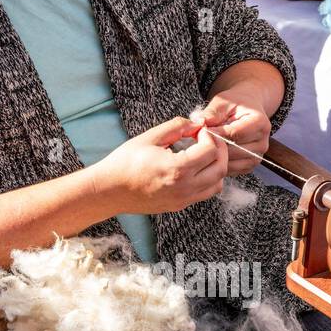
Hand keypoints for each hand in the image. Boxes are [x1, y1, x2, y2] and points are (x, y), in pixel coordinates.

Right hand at [92, 116, 227, 213]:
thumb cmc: (125, 162)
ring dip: (216, 167)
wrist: (110, 190)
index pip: (211, 150)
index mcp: (178, 169)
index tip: (199, 130)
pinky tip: (194, 167)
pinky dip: (207, 179)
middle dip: (219, 150)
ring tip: (203, 154)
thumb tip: (196, 124)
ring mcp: (183, 200)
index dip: (209, 135)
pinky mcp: (180, 206)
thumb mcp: (150, 137)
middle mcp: (185, 188)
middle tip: (208, 139)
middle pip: (221, 169)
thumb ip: (177, 127)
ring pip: (217, 184)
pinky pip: (205, 193)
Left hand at [192, 88, 270, 174]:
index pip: (234, 133)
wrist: (249, 109)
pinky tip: (213, 154)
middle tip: (199, 139)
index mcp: (260, 123)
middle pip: (233, 150)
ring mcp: (258, 156)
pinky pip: (232, 170)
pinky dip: (220, 164)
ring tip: (206, 146)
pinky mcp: (251, 165)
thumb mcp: (223, 101)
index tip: (201, 131)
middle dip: (214, 145)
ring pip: (231, 162)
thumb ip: (212, 112)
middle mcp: (263, 142)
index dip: (215, 134)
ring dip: (215, 156)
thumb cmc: (236, 103)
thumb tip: (200, 123)